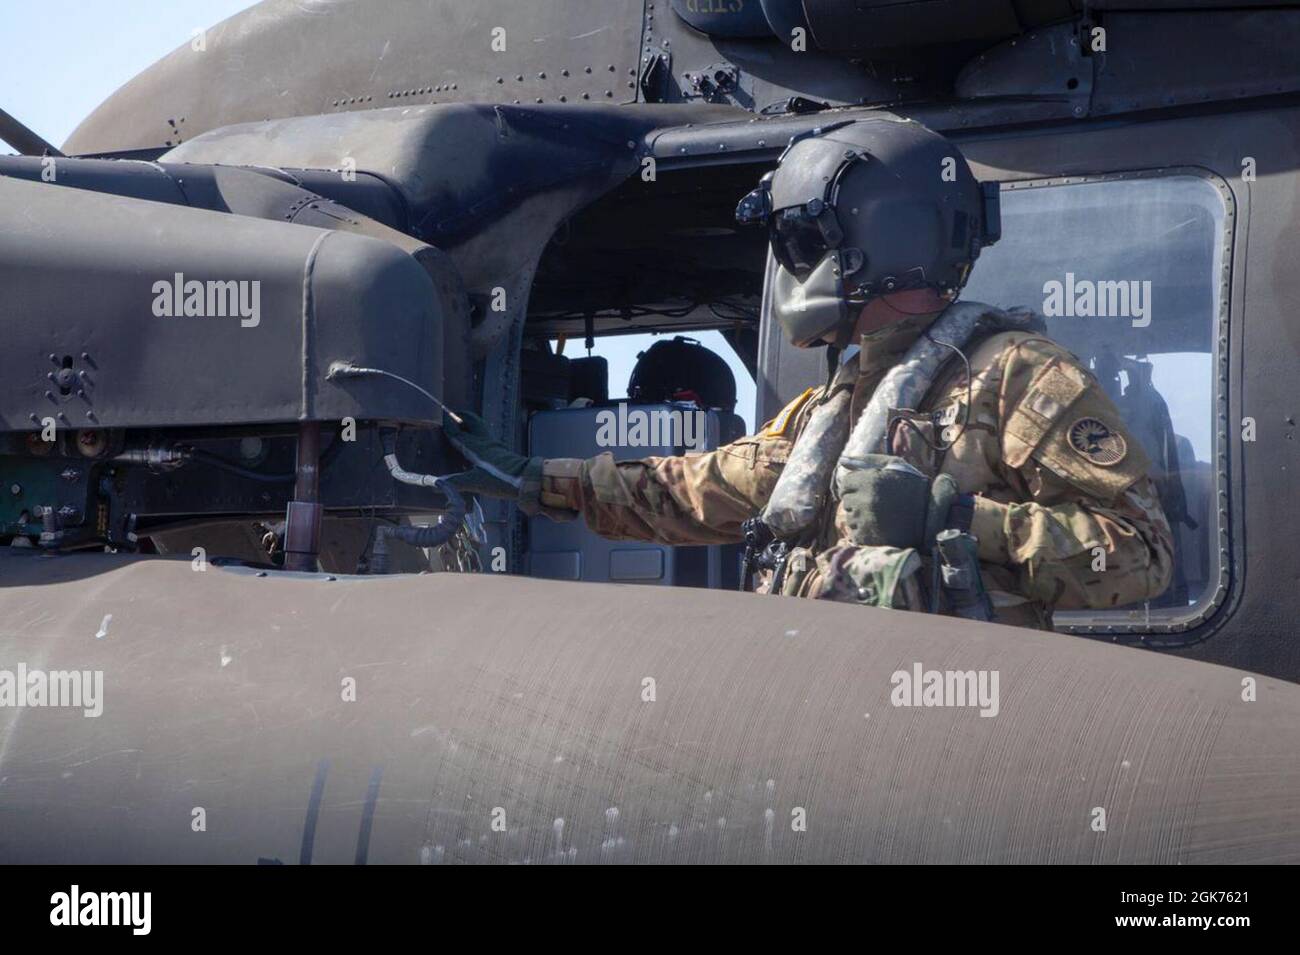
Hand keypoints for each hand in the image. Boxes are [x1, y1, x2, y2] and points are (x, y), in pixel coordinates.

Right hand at [442, 411, 542, 500]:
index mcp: (475, 446)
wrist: (529, 480)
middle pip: (473, 421)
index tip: (440, 417)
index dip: (448, 424)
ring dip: (470, 426)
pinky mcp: (502, 452)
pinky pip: (486, 439)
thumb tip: (435, 484)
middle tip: (453, 417)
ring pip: (480, 429)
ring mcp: (495, 446)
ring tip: (461, 430)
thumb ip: (455, 482)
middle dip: (462, 416)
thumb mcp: (476, 482)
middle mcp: (485, 442)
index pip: (458, 431)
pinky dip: (477, 437)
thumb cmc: (502, 479)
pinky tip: (475, 449)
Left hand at [838, 455, 966, 549]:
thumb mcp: (896, 466)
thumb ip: (868, 460)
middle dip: (859, 502)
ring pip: (850, 518)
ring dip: (861, 518)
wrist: (933, 520)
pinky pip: (855, 534)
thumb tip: (842, 461)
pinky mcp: (867, 539)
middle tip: (879, 504)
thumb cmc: (914, 488)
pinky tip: (881, 529)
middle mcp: (866, 501)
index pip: (846, 483)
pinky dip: (865, 532)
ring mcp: (866, 521)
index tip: (871, 490)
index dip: (857, 487)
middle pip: (846, 501)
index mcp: (871, 481)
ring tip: (882, 517)